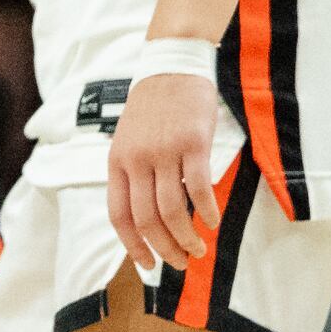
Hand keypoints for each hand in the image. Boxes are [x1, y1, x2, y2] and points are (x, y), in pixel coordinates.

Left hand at [104, 71, 220, 272]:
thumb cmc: (152, 109)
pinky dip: (207, 211)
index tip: (147, 264)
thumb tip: (147, 218)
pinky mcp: (193, 143)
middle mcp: (136, 159)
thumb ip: (134, 174)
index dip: (132, 245)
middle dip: (164, 248)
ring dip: (187, 237)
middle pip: (146, 219)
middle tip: (180, 262)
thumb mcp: (129, 140)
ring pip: (172, 210)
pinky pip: (199, 188)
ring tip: (198, 249)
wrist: (171, 67)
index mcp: (117, 161)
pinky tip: (213, 221)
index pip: (119, 215)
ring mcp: (164, 151)